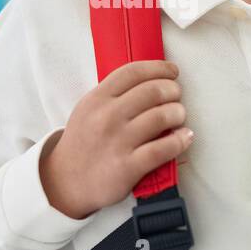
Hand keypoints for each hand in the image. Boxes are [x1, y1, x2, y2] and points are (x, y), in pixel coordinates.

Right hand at [39, 60, 194, 219]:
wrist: (66, 181)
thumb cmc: (83, 143)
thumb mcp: (88, 109)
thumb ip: (114, 94)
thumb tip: (151, 80)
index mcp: (97, 99)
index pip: (133, 72)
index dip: (159, 68)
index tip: (172, 72)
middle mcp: (107, 117)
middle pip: (152, 91)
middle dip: (172, 90)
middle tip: (176, 96)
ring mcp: (118, 142)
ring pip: (161, 116)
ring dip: (178, 113)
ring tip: (179, 116)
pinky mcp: (128, 166)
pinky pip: (163, 148)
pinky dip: (180, 140)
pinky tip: (184, 137)